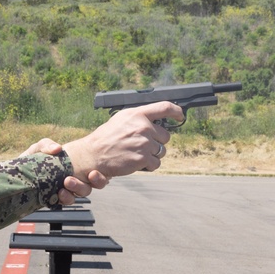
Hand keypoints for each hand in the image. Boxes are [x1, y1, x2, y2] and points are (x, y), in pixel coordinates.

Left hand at [20, 138, 105, 204]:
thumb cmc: (32, 158)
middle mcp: (74, 180)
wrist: (17, 172)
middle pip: (88, 188)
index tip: (93, 174)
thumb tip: (58, 149)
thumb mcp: (39, 147)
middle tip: (69, 180)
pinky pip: (64, 202)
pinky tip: (57, 195)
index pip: (94, 176)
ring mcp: (65, 191)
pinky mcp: (54, 199)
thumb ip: (47, 145)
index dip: (99, 178)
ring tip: (62, 188)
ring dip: (73, 193)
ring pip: (77, 197)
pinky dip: (63, 200)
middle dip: (82, 186)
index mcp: (76, 168)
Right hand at [62, 101, 181, 178]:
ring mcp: (144, 143)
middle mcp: (143, 127)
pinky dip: (149, 165)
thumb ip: (140, 117)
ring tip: (137, 154)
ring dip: (153, 155)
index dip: (176, 111)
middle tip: (142, 145)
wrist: (94, 154)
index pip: (164, 108)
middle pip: (166, 136)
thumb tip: (156, 119)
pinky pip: (156, 163)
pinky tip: (137, 163)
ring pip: (161, 151)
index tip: (180, 116)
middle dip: (157, 142)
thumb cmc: (107, 137)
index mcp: (138, 114)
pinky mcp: (143, 158)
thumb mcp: (122, 119)